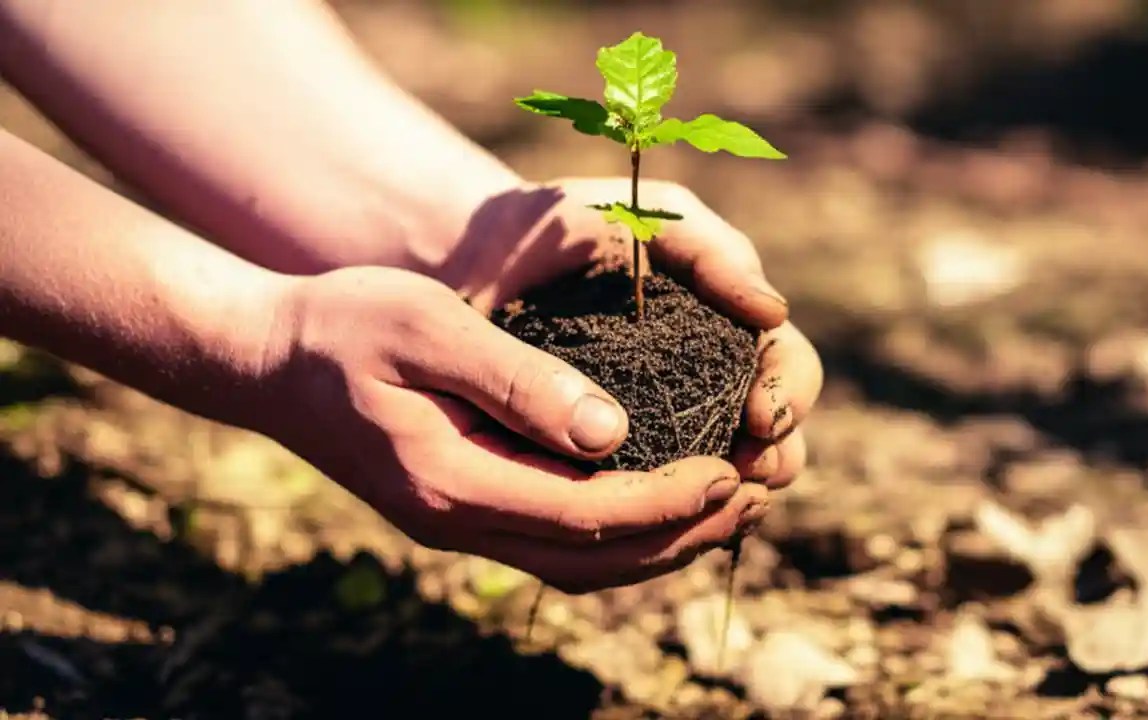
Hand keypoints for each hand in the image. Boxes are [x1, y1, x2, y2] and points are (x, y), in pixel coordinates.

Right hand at [263, 267, 767, 593]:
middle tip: (757, 492)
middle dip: (686, 533)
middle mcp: (462, 522)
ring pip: (581, 563)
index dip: (672, 499)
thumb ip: (518, 380)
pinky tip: (660, 500)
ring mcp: (460, 525)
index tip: (734, 467)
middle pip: (597, 558)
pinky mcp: (463, 509)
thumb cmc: (346, 327)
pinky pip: (557, 542)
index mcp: (456, 483)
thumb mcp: (430, 329)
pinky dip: (620, 533)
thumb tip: (616, 433)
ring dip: (661, 543)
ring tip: (730, 504)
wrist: (270, 361)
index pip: (590, 513)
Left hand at [440, 178, 822, 491]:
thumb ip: (711, 251)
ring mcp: (662, 425)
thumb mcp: (643, 218)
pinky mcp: (607, 460)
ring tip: (704, 502)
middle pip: (772, 436)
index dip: (790, 395)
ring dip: (724, 497)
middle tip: (742, 474)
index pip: (788, 366)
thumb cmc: (565, 226)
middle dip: (770, 460)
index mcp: (729, 325)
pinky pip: (647, 498)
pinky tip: (643, 521)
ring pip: (716, 478)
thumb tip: (773, 313)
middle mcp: (708, 381)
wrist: (472, 259)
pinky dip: (658, 514)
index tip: (761, 417)